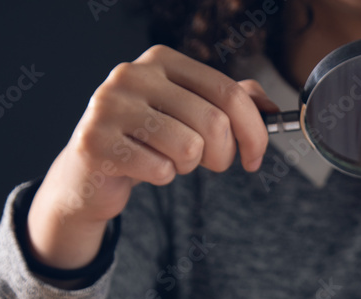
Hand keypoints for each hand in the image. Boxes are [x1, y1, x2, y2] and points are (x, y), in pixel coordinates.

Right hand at [28, 45, 278, 270]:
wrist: (89, 172)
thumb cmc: (146, 139)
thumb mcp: (189, 112)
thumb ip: (230, 102)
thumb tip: (271, 109)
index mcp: (162, 60)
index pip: (230, 92)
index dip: (254, 131)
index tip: (257, 156)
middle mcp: (133, 75)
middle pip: (214, 121)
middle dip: (223, 155)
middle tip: (212, 164)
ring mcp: (110, 106)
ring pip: (189, 147)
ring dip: (188, 165)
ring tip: (169, 160)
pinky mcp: (96, 142)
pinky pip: (160, 169)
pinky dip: (162, 177)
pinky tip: (142, 167)